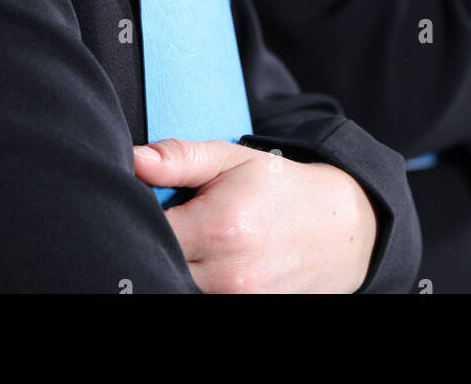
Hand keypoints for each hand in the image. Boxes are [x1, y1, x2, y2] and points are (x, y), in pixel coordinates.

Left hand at [133, 138, 378, 293]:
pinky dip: (192, 281)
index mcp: (220, 226)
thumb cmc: (277, 187)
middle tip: (171, 220)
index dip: (139, 213)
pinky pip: (199, 296)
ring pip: (175, 283)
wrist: (337, 229)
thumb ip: (180, 157)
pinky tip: (203, 261)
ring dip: (173, 263)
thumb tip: (133, 159)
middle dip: (155, 241)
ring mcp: (237, 301)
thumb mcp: (231, 159)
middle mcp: (227, 274)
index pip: (150, 228)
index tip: (149, 202)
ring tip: (189, 241)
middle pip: (158, 262)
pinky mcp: (246, 313)